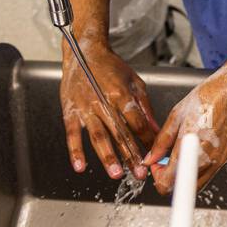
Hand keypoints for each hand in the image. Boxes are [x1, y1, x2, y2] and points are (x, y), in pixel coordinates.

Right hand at [61, 39, 158, 179]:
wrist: (83, 52)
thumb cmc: (111, 68)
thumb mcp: (134, 83)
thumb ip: (145, 108)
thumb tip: (156, 130)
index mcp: (122, 94)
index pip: (138, 123)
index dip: (147, 141)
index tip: (155, 156)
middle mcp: (104, 102)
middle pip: (120, 133)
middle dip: (131, 155)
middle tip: (140, 173)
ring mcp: (86, 108)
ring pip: (98, 136)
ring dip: (107, 156)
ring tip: (116, 174)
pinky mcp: (70, 112)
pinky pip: (73, 134)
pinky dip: (76, 151)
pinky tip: (81, 167)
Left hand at [144, 61, 226, 195]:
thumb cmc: (211, 95)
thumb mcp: (177, 115)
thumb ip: (162, 141)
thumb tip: (151, 158)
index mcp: (190, 147)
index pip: (168, 183)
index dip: (158, 177)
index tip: (158, 165)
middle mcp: (209, 158)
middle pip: (185, 187)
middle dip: (174, 176)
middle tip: (170, 159)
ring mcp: (224, 159)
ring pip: (202, 180)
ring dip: (190, 170)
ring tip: (188, 146)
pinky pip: (215, 168)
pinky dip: (206, 162)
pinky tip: (206, 141)